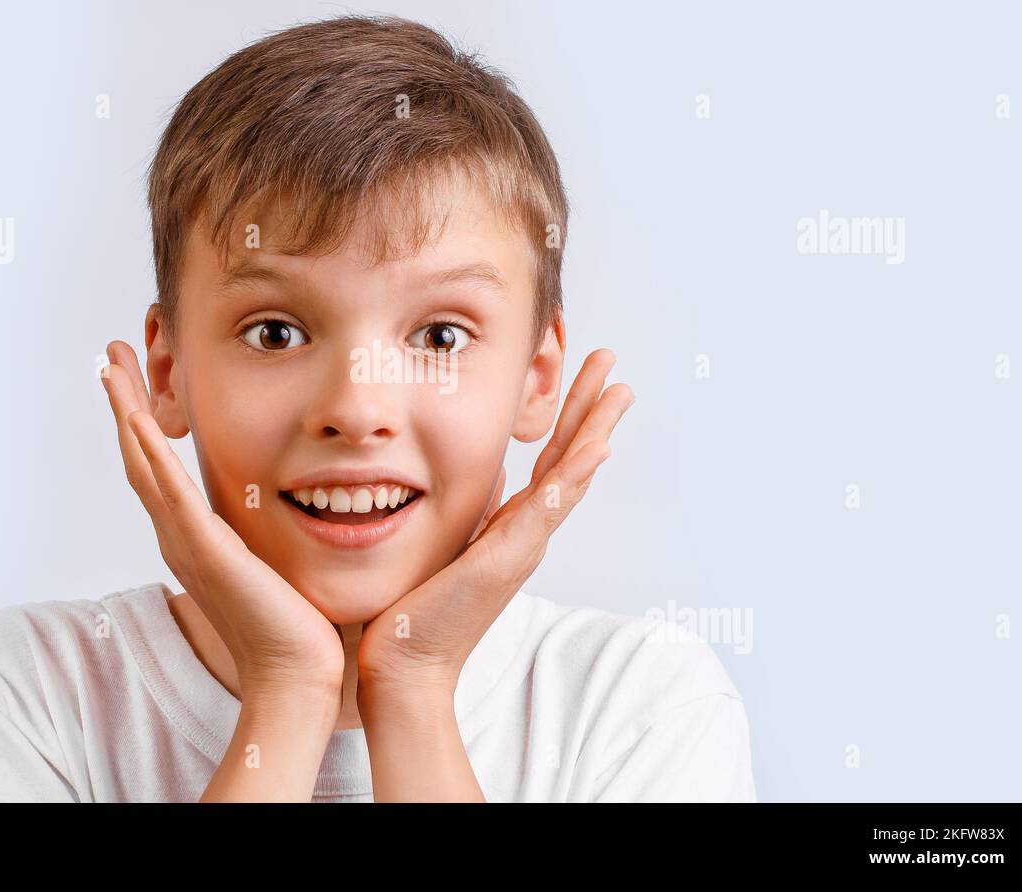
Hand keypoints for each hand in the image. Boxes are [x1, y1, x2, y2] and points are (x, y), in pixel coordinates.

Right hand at [101, 340, 344, 699]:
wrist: (299, 672)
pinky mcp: (205, 550)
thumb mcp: (274, 558)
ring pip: (143, 464)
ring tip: (110, 366)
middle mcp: (180, 537)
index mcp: (194, 537)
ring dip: (125, 411)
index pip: (158, 466)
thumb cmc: (296, 623)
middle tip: (109, 354)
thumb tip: (291, 498)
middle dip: (122, 402)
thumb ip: (267, 529)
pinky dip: (149, 453)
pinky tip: (134, 417)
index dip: (141, 420)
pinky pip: (169, 493)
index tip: (135, 376)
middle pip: (138, 456)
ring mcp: (187, 543)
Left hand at [356, 348, 634, 698]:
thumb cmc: (415, 607)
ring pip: (571, 476)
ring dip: (596, 429)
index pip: (550, 460)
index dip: (569, 416)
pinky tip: (595, 447)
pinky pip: (549, 508)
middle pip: (571, 458)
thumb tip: (479, 469)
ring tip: (618, 390)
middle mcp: (527, 533)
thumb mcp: (447, 540)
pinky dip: (575, 477)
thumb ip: (469, 508)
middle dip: (591, 407)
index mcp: (512, 527)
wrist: (403, 661)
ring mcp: (523, 546)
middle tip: (611, 359)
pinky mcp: (508, 559)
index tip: (583, 375)